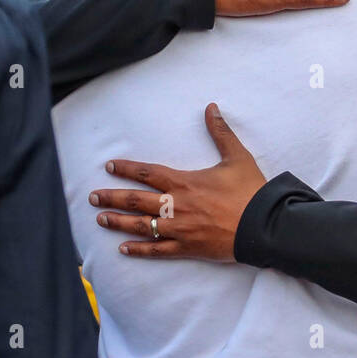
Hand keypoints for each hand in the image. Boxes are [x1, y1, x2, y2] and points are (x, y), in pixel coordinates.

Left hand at [91, 104, 266, 259]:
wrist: (264, 224)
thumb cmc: (250, 190)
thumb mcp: (236, 157)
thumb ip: (221, 132)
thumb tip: (212, 107)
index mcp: (184, 182)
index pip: (147, 173)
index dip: (126, 169)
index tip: (109, 167)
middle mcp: (176, 205)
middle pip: (136, 200)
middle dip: (112, 197)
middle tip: (92, 197)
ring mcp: (180, 229)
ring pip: (141, 226)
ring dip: (118, 222)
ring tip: (100, 219)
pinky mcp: (187, 248)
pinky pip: (158, 250)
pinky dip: (139, 250)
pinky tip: (123, 249)